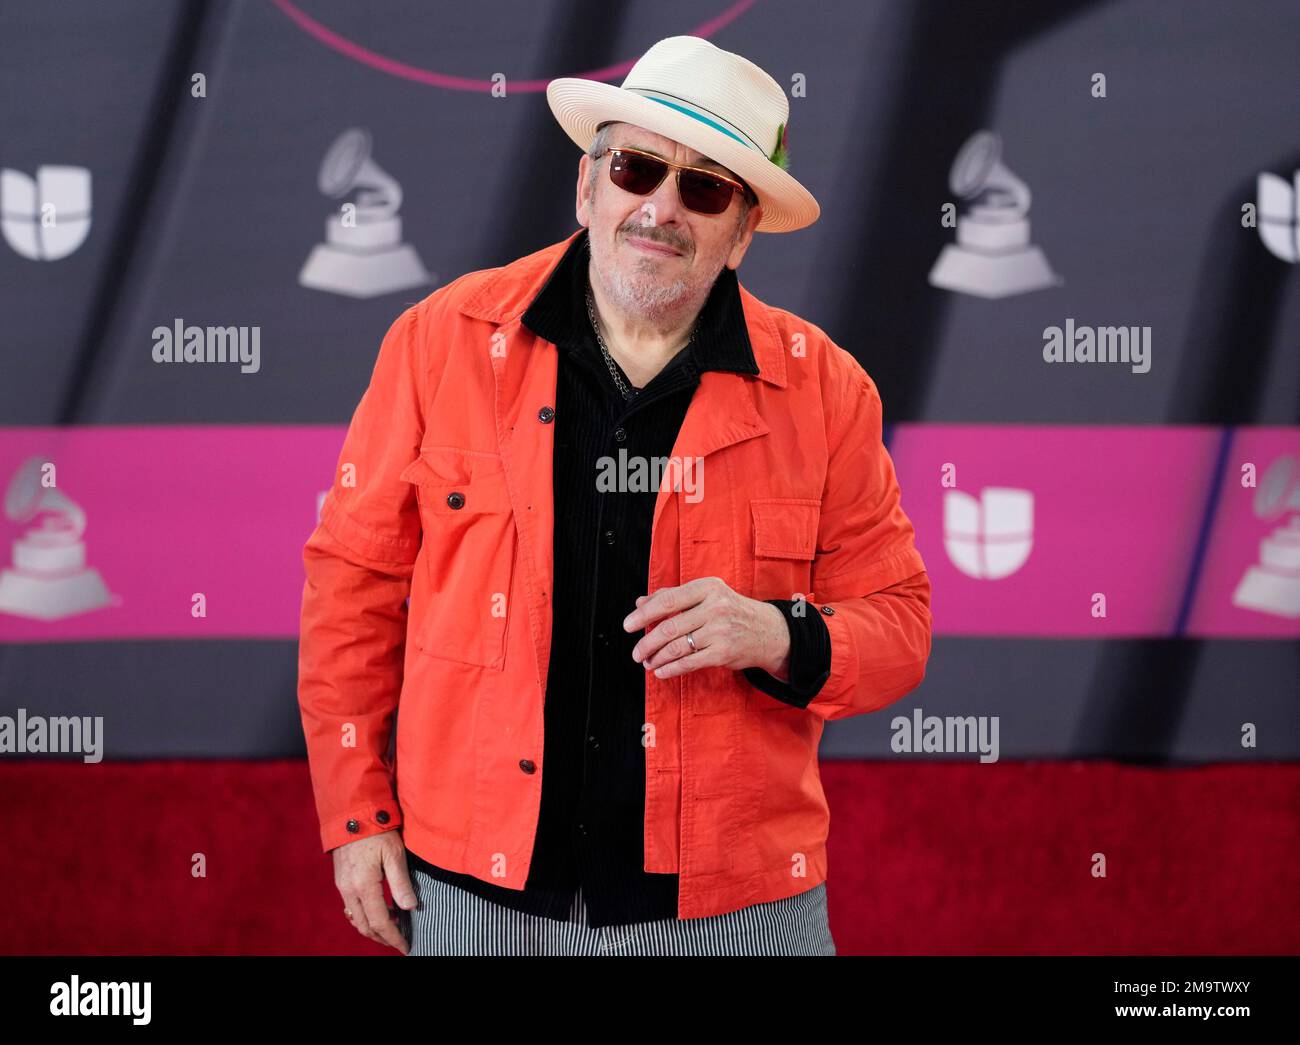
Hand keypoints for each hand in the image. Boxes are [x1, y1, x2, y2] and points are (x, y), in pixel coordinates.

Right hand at [333, 830, 417, 953]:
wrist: (352, 814)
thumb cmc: (377, 831)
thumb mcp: (395, 854)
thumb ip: (401, 883)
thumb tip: (410, 907)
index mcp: (364, 886)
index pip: (380, 922)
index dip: (393, 938)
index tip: (405, 947)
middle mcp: (349, 890)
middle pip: (365, 926)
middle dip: (382, 938)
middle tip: (399, 942)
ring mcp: (342, 886)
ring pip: (355, 919)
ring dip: (372, 929)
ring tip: (391, 930)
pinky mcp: (341, 880)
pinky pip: (350, 908)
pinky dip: (363, 917)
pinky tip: (376, 912)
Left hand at [623, 577, 790, 679]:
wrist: (768, 631)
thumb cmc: (731, 610)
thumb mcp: (706, 596)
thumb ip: (673, 596)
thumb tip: (640, 602)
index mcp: (707, 588)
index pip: (668, 600)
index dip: (644, 614)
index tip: (628, 625)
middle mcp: (714, 607)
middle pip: (669, 627)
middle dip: (646, 642)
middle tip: (636, 652)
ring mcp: (720, 631)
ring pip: (677, 647)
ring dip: (657, 658)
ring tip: (648, 662)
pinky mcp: (723, 652)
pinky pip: (689, 662)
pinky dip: (671, 668)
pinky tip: (661, 671)